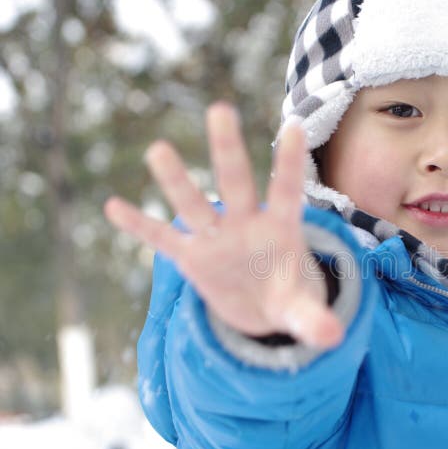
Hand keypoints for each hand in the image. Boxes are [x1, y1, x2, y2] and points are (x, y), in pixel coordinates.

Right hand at [104, 103, 343, 347]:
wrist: (263, 309)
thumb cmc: (289, 297)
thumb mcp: (301, 309)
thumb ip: (314, 320)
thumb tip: (333, 339)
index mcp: (282, 229)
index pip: (287, 191)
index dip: (290, 162)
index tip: (295, 124)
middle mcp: (246, 224)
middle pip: (236, 183)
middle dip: (228, 150)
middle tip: (221, 110)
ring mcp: (217, 238)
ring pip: (194, 204)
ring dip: (177, 180)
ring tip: (158, 149)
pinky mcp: (192, 257)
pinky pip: (162, 239)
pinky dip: (139, 226)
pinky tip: (113, 207)